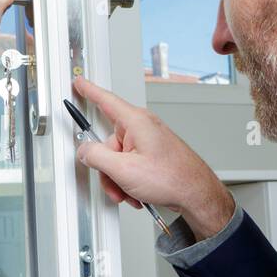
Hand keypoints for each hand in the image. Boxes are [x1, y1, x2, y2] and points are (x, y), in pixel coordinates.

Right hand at [71, 75, 235, 241]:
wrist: (196, 194)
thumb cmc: (172, 178)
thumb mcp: (124, 170)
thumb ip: (97, 157)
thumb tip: (85, 151)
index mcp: (136, 122)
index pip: (106, 100)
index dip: (89, 91)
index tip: (80, 82)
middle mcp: (142, 128)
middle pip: (108, 143)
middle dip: (107, 168)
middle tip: (114, 182)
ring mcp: (148, 141)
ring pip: (118, 158)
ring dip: (118, 179)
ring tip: (129, 191)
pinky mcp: (153, 154)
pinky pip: (130, 164)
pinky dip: (129, 180)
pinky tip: (138, 192)